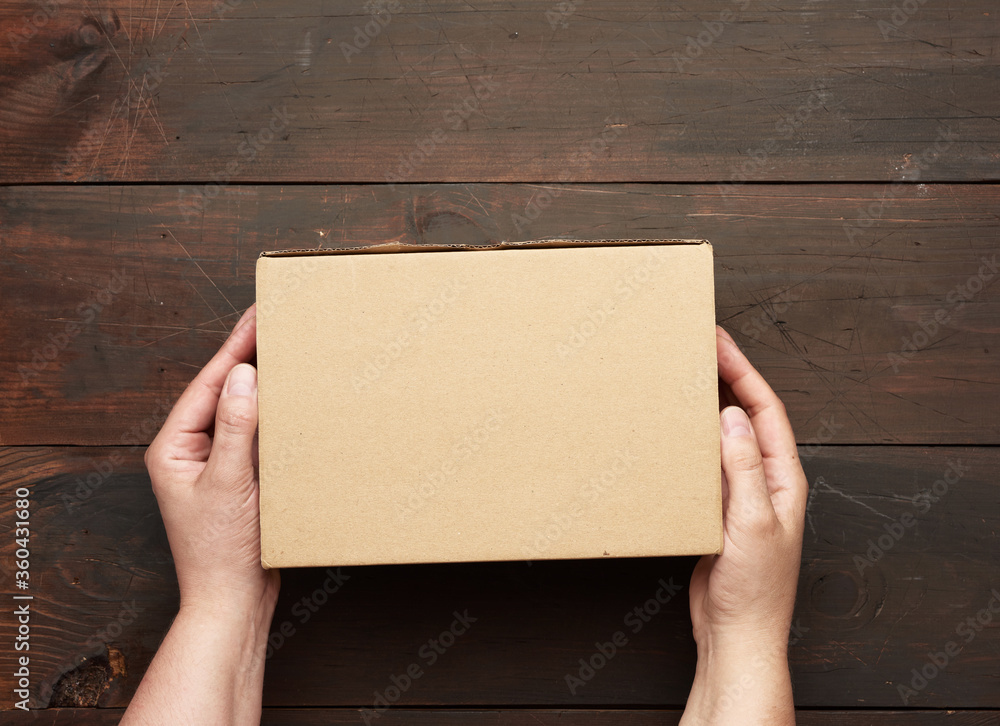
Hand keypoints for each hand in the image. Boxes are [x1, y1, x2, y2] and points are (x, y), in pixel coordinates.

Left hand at [123, 305, 276, 724]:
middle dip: (248, 356)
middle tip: (276, 320)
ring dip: (263, 384)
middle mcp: (189, 451)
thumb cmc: (222, 553)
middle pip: (222, 391)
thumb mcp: (229, 484)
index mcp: (174, 447)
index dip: (234, 347)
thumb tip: (243, 376)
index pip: (208, 384)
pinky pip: (254, 435)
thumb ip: (236, 428)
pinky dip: (273, 416)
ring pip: (240, 411)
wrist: (233, 602)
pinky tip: (294, 402)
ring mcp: (213, 464)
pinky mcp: (237, 478)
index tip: (257, 315)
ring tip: (287, 350)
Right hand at [680, 326, 807, 725]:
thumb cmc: (755, 588)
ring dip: (704, 406)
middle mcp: (764, 479)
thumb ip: (744, 468)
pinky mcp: (716, 509)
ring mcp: (740, 493)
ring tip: (681, 377)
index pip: (766, 409)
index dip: (743, 371)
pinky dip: (688, 441)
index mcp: (783, 477)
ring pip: (723, 436)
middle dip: (725, 376)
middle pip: (746, 414)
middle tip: (697, 346)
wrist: (737, 633)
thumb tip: (732, 417)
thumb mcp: (754, 523)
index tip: (718, 342)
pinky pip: (704, 464)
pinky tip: (669, 433)